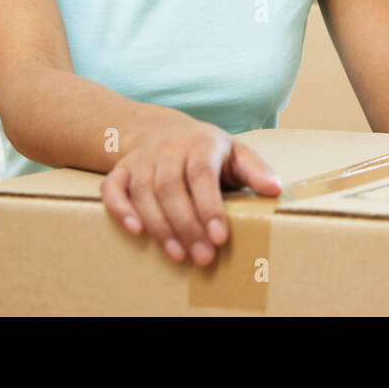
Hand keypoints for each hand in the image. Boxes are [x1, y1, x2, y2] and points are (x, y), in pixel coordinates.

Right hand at [100, 119, 281, 265]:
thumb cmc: (207, 150)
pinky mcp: (121, 170)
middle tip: (203, 257)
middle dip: (187, 225)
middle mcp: (168, 149)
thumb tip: (275, 189)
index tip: (220, 237)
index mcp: (201, 144)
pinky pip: (113, 189)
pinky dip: (120, 209)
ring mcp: (142, 160)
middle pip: (172, 187)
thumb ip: (255, 170)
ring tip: (178, 255)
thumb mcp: (236, 152)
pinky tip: (136, 230)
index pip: (202, 175)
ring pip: (145, 192)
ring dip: (160, 226)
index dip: (210, 206)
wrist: (163, 130)